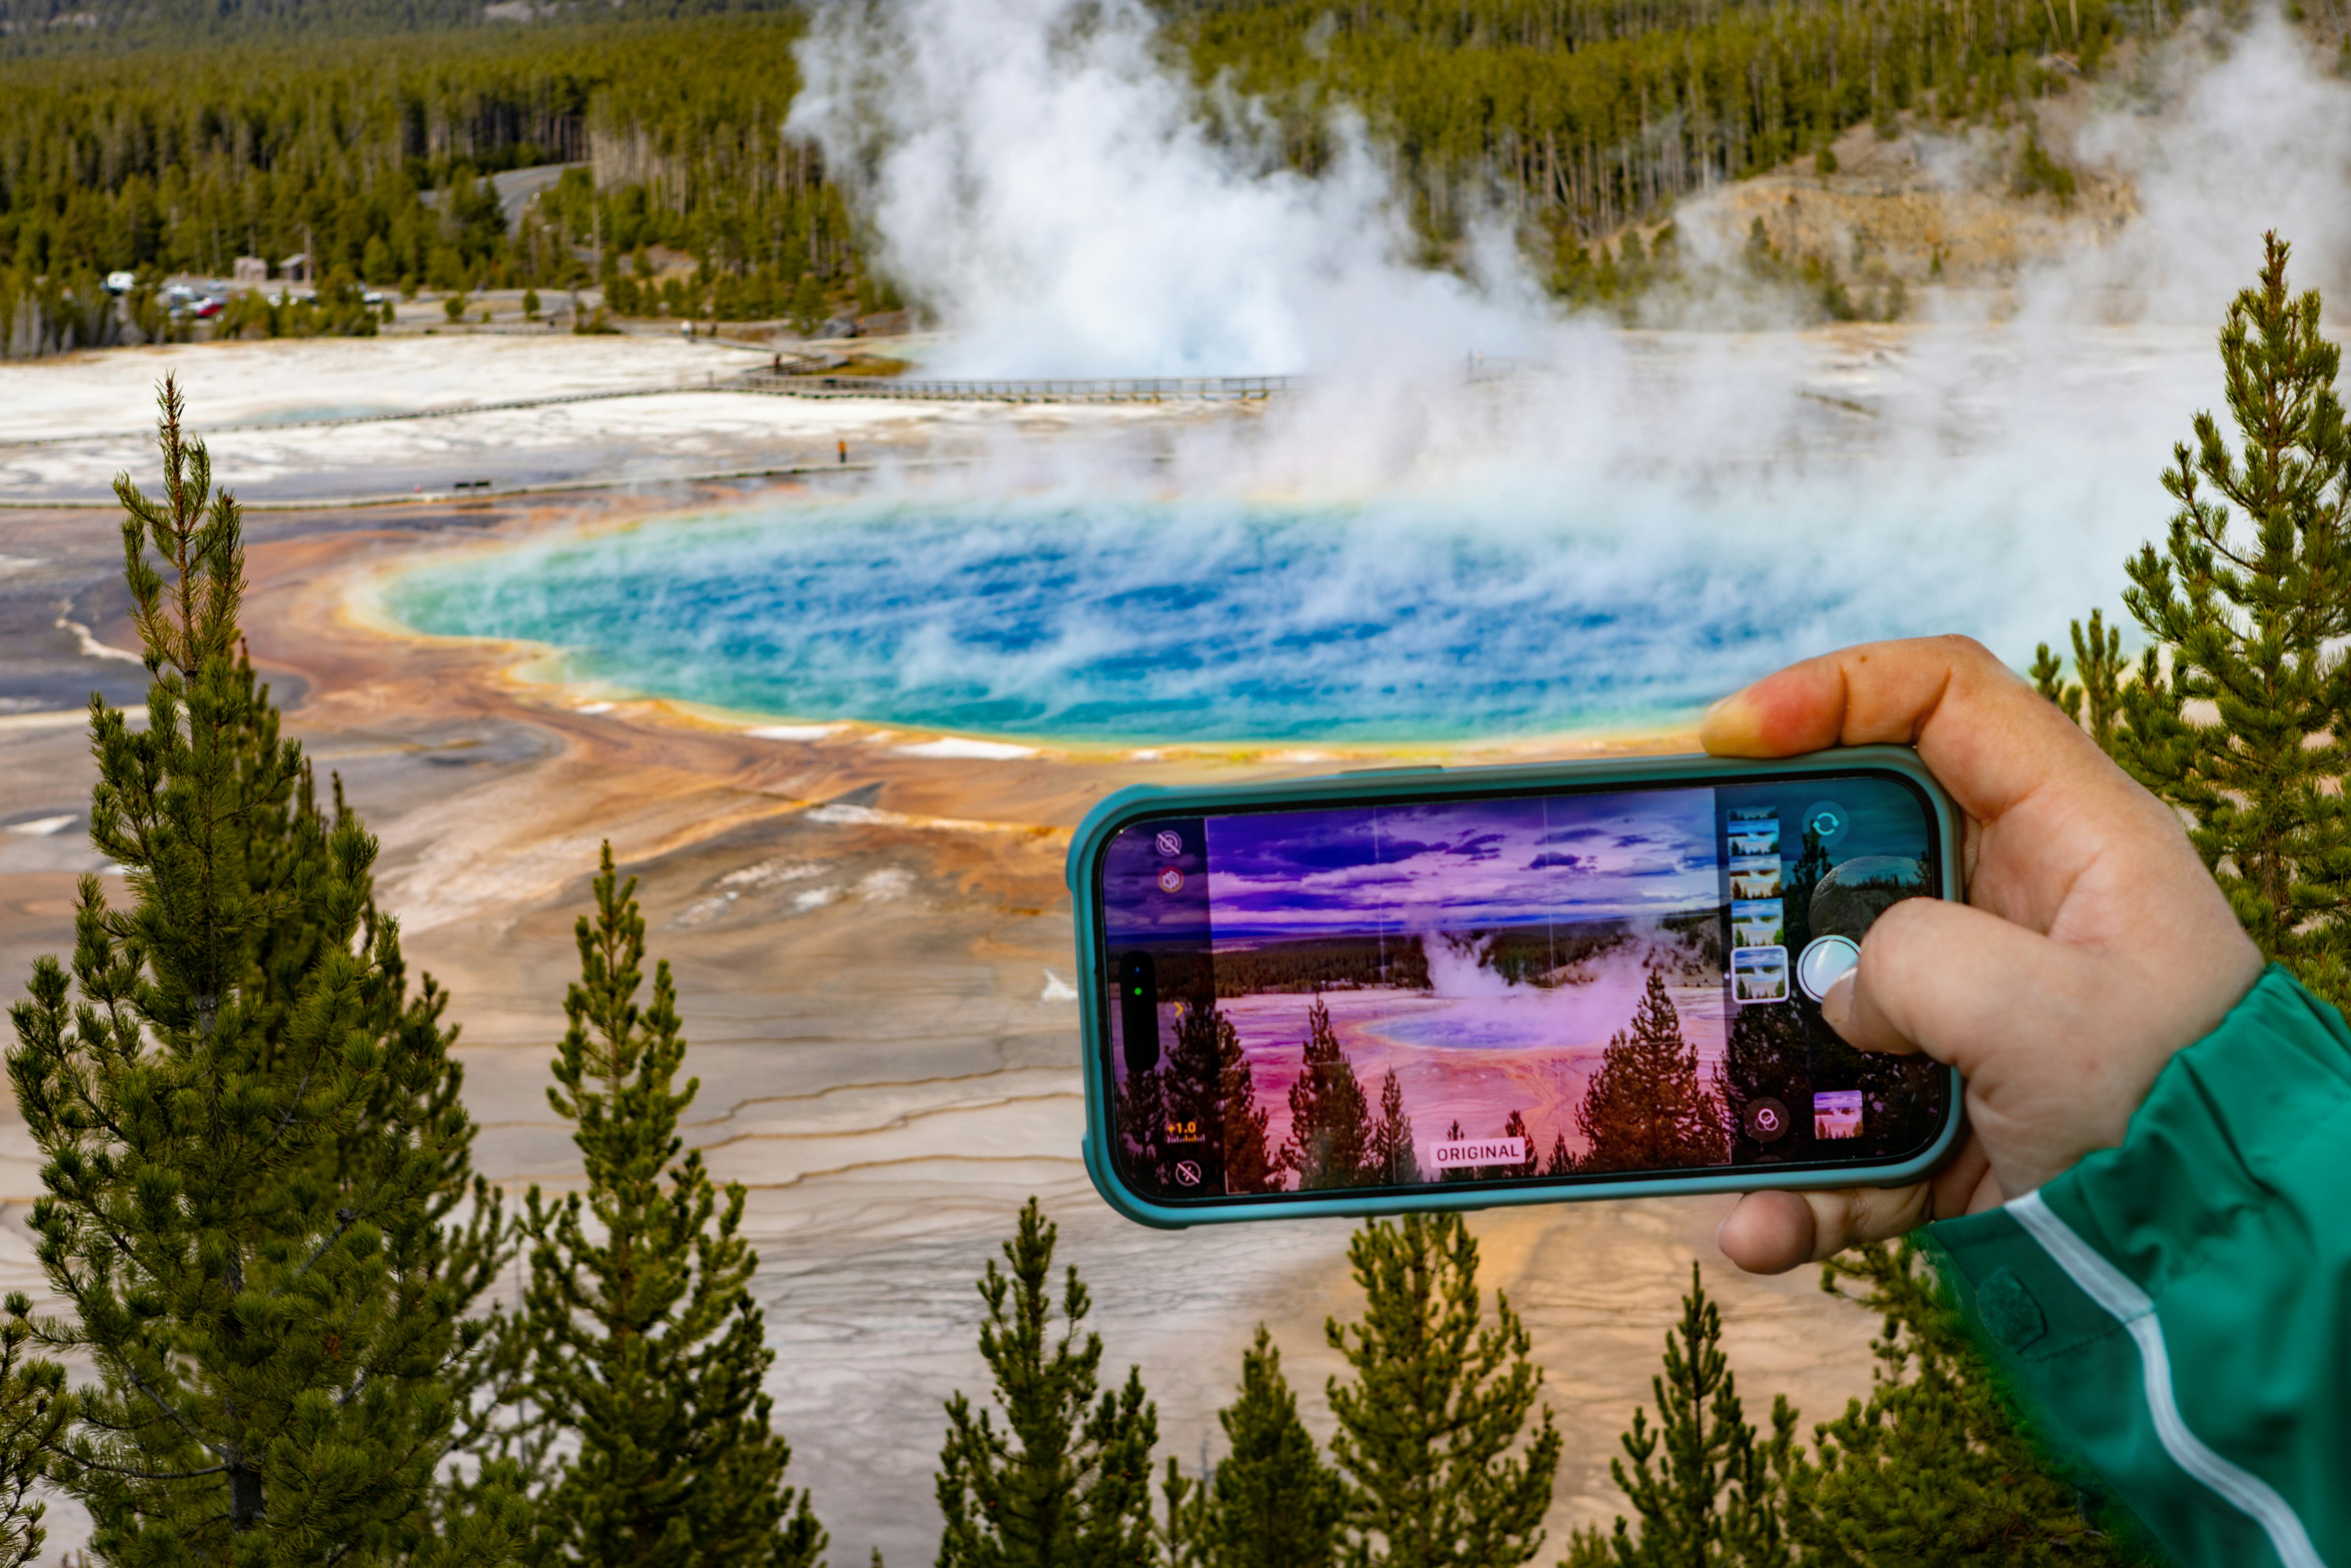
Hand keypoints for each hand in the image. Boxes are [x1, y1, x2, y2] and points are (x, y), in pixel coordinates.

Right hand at [1700, 635, 2262, 1272]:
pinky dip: (1799, 1185)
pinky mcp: (1952, 1114)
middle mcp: (2014, 911)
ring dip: (1760, 1058)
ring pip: (1829, 1001)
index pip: (1942, 698)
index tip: (1730, 737)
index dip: (1830, 692)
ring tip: (1708, 1104)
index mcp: (2069, 837)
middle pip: (1855, 844)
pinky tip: (1756, 1227)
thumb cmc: (2174, 1107)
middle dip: (1758, 875)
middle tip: (1685, 899)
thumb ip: (1912, 962)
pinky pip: (1846, 1132)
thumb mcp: (2041, 1011)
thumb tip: (1838, 997)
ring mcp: (1975, 1015)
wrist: (2229, 1264)